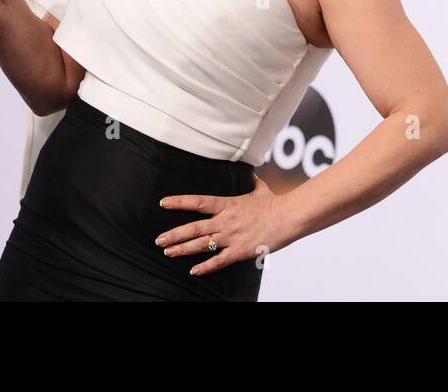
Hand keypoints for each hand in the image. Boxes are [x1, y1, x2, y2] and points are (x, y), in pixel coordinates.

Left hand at [155, 176, 294, 275]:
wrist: (288, 217)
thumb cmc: (275, 202)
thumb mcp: (260, 189)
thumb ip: (252, 184)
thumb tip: (252, 175)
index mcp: (228, 204)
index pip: (198, 202)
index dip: (179, 202)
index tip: (163, 203)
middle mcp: (225, 221)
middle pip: (194, 228)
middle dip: (174, 234)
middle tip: (159, 240)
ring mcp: (231, 237)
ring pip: (201, 245)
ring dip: (182, 249)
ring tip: (168, 252)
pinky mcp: (240, 251)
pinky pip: (219, 261)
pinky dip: (205, 267)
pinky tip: (193, 271)